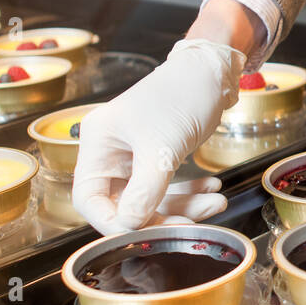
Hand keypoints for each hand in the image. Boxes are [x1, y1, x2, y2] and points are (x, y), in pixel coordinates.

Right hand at [72, 37, 244, 234]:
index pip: (89, 198)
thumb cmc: (182, 92)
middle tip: (187, 225)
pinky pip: (168, 186)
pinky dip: (190, 192)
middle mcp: (111, 151)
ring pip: (152, 198)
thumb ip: (145, 190)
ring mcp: (135, 155)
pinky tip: (212, 188)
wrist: (213, 69)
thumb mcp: (163, 145)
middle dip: (159, 217)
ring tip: (216, 203)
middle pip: (124, 203)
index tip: (140, 236)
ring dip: (183, 206)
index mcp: (98, 143)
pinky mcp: (158, 155)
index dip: (112, 222)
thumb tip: (129, 225)